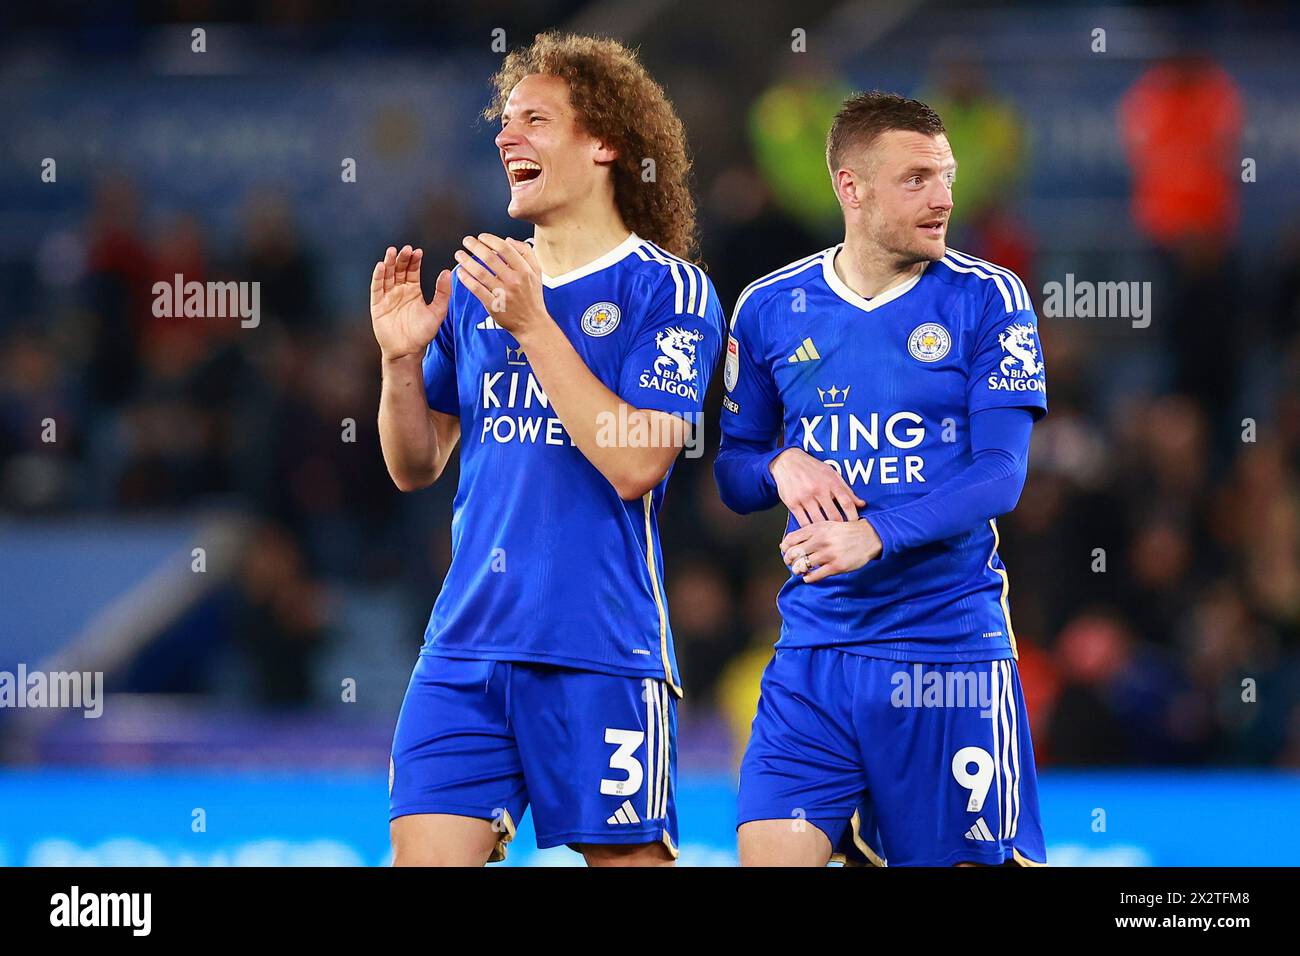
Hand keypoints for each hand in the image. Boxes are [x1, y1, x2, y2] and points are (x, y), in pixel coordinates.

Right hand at [370, 245, 451, 360]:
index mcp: (413, 290)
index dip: (414, 260)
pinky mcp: (377, 304)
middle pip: (399, 269)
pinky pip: (377, 287)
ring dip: (388, 263)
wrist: (408, 351)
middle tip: (406, 248)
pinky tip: (381, 266)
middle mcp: (400, 290)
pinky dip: (378, 276)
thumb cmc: (423, 333)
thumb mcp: (437, 312)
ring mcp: (388, 296)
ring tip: (392, 251)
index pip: (412, 270)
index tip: (418, 251)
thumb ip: (443, 293)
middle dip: (402, 258)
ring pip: (387, 275)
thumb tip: (447, 272)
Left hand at [453, 234, 548, 335]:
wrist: (532, 323)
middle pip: (490, 258)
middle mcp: (514, 281)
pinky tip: (460, 272)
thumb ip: (526, 252)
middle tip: (466, 241)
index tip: (481, 237)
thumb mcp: (537, 271)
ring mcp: (503, 294)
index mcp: (525, 270)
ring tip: (459, 255)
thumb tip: (508, 239)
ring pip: (480, 273)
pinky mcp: (494, 305)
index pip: (505, 249)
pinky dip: (466, 279)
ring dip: (467, 261)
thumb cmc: (532, 296)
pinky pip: (477, 289)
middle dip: (475, 246)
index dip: (490, 240)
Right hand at [769, 447, 865, 526]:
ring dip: (824, 530)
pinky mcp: (792, 503)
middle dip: (840, 527)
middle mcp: (818, 489)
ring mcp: (804, 497)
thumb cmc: (812, 468)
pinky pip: (803, 522)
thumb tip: (861, 504)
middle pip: (834, 516)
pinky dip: (809, 529)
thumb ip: (847, 490)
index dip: (853, 516)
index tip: (855, 524)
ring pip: (818, 522)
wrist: (788, 461)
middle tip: (842, 533)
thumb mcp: (832, 474)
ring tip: (829, 535)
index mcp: (831, 482)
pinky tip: (813, 531)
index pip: (847, 503)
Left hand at [780, 518, 882, 582]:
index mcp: (816, 528)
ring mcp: (829, 554)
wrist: (868, 536)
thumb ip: (806, 533)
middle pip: (794, 554)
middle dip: (789, 561)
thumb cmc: (844, 532)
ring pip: (803, 565)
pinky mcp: (837, 566)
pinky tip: (808, 577)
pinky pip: (815, 575)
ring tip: (800, 571)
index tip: (786, 553)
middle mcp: (821, 540)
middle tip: (791, 564)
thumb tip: (783, 544)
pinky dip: (808, 578)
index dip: (784, 549)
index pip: (790, 540)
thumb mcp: (825, 526)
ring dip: (798, 570)